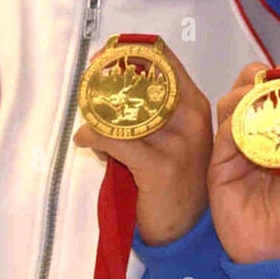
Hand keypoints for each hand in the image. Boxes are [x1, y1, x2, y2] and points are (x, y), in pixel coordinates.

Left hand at [73, 42, 212, 246]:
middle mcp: (191, 118)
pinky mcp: (160, 166)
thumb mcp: (173, 139)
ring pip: (127, 113)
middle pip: (145, 80)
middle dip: (111, 74)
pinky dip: (94, 137)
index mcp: (195, 106)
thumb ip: (150, 117)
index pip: (166, 62)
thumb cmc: (177, 179)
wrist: (185, 228)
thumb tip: (105, 99)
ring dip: (98, 113)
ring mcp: (178, 142)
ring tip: (85, 116)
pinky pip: (116, 141)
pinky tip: (84, 140)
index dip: (134, 51)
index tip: (108, 53)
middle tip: (89, 78)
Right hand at [207, 63, 279, 264]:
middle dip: (256, 79)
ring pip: (231, 105)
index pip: (275, 92)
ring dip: (243, 97)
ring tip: (257, 105)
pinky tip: (246, 126)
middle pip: (247, 91)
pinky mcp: (218, 165)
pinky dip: (233, 122)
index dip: (279, 78)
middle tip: (267, 85)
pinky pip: (222, 133)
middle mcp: (257, 135)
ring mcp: (235, 148)